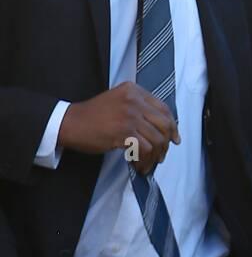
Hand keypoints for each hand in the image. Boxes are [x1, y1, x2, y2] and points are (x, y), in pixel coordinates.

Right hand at [58, 82, 180, 175]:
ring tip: (147, 163)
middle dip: (165, 144)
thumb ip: (139, 109)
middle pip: (164, 125)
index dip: (172, 126)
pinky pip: (145, 150)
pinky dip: (144, 161)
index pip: (164, 108)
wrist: (71, 123)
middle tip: (160, 156)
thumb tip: (164, 128)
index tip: (174, 139)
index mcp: (134, 90)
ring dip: (154, 156)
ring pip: (157, 139)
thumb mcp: (118, 102)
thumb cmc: (94, 117)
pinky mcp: (123, 131)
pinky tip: (137, 165)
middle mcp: (133, 99)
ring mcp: (129, 115)